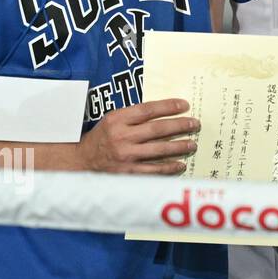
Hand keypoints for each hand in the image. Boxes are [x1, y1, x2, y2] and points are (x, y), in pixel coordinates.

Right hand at [77, 99, 197, 173]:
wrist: (82, 161)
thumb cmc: (103, 137)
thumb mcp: (113, 120)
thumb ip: (134, 116)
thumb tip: (166, 111)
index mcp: (117, 119)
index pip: (148, 110)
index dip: (168, 106)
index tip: (185, 105)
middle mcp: (121, 137)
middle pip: (157, 129)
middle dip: (180, 126)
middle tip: (195, 124)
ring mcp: (125, 156)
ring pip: (159, 150)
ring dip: (179, 147)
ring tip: (193, 144)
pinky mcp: (128, 172)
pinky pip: (154, 170)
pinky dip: (169, 167)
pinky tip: (180, 164)